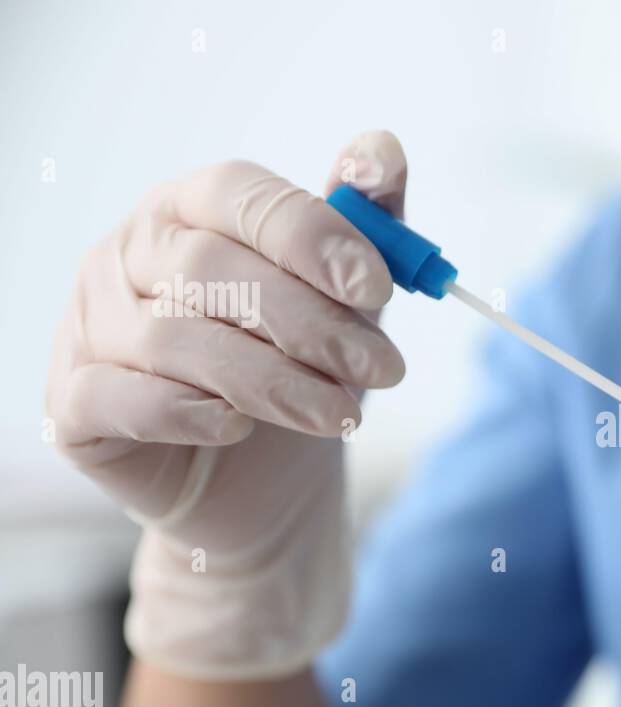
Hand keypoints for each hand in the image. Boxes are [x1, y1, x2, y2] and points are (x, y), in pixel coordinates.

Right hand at [45, 131, 407, 678]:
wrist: (261, 478)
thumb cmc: (298, 366)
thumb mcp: (347, 296)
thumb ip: (367, 222)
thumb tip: (382, 151)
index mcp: (189, 209)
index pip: (238, 194)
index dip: (311, 235)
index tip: (377, 288)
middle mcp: (127, 255)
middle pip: (212, 269)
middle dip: (312, 324)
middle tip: (383, 368)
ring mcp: (91, 326)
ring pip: (176, 340)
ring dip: (275, 381)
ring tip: (343, 414)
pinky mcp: (74, 402)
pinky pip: (125, 400)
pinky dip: (192, 414)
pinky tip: (242, 428)